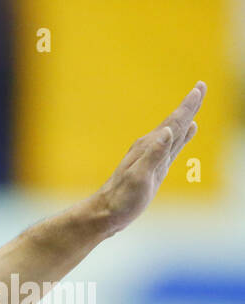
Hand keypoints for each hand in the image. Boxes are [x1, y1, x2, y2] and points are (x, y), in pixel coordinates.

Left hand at [95, 81, 204, 235]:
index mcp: (149, 147)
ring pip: (173, 133)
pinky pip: (170, 147)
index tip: (199, 86)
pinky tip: (185, 132)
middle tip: (201, 87)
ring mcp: (151, 157)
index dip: (188, 106)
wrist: (105, 214)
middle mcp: (150, 148)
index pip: (174, 122)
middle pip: (174, 123)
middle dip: (189, 106)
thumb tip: (168, 131)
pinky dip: (181, 137)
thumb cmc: (121, 199)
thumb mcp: (139, 177)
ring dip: (185, 119)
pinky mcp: (152, 168)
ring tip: (194, 106)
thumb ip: (154, 154)